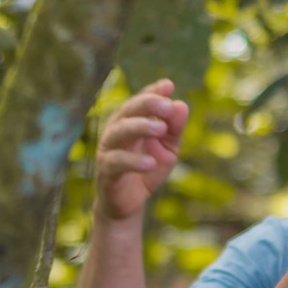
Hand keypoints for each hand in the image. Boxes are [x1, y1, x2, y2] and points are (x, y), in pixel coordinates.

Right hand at [95, 80, 188, 220]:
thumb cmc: (147, 168)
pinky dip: (133, 161)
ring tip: (160, 128)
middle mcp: (117, 130)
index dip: (153, 91)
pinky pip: (117, 162)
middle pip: (129, 110)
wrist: (130, 202)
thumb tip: (181, 105)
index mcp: (131, 120)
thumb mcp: (168, 148)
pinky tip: (150, 162)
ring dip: (140, 127)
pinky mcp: (106, 171)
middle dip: (148, 105)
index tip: (168, 86)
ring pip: (119, 132)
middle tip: (167, 106)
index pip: (141, 100)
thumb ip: (174, 129)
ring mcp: (109, 149)